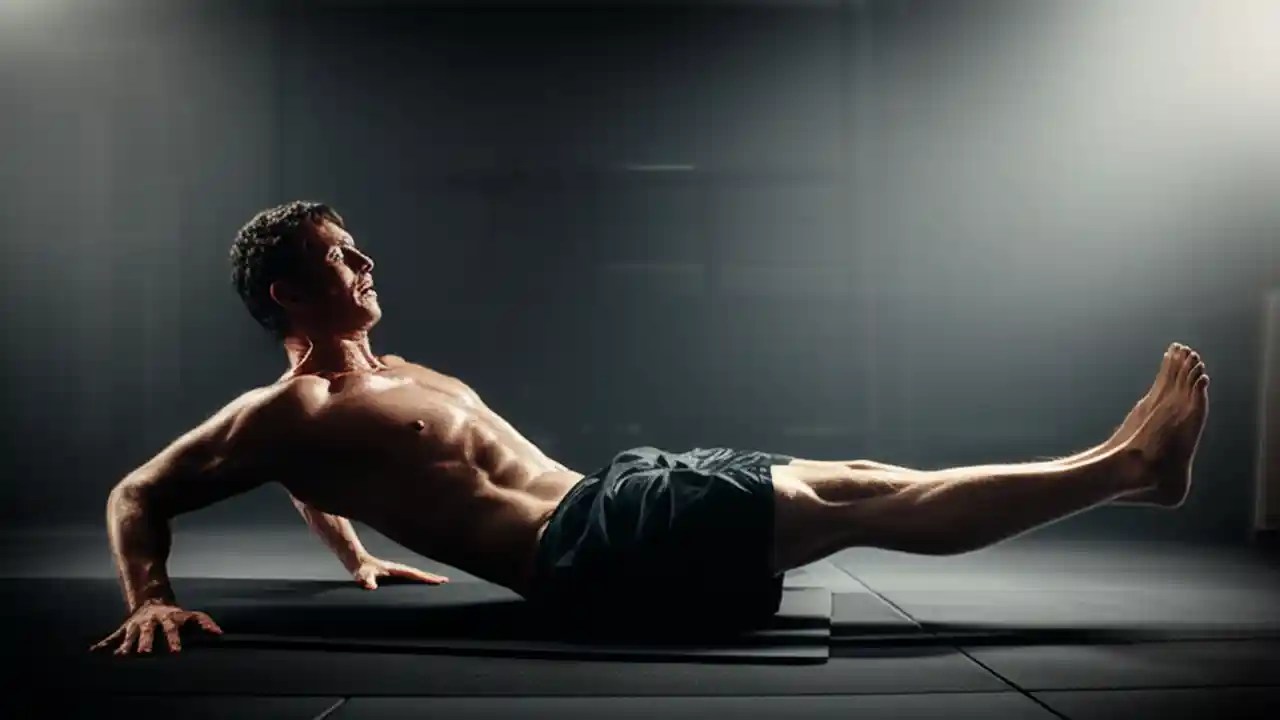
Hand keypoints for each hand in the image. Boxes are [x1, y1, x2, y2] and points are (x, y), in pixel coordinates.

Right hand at [90, 602, 222, 655]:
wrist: (152, 599)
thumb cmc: (174, 615)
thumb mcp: (188, 616)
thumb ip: (204, 623)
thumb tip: (220, 633)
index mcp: (168, 618)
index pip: (172, 628)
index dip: (174, 639)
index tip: (176, 653)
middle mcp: (151, 621)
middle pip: (149, 631)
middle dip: (146, 641)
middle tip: (144, 653)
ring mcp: (136, 625)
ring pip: (130, 635)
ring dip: (126, 645)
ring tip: (120, 655)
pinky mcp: (125, 629)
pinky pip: (113, 637)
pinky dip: (104, 644)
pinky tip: (94, 651)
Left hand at [352, 555, 448, 589]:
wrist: (356, 562)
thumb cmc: (360, 569)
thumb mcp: (363, 575)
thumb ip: (367, 580)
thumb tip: (371, 587)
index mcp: (396, 570)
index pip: (415, 574)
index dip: (426, 578)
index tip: (438, 581)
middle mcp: (399, 570)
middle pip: (419, 574)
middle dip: (432, 577)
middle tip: (445, 581)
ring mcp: (397, 572)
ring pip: (415, 576)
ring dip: (426, 579)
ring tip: (438, 583)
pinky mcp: (394, 576)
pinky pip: (410, 579)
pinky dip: (418, 581)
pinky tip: (420, 586)